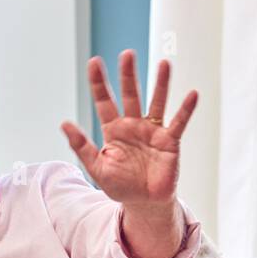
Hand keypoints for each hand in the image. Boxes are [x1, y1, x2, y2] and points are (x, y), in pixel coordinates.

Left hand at [60, 50, 197, 206]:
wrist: (144, 203)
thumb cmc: (120, 185)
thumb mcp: (96, 167)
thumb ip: (81, 146)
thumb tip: (64, 124)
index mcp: (113, 129)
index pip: (104, 101)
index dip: (99, 83)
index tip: (94, 62)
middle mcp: (134, 125)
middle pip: (131, 95)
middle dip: (128, 75)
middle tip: (127, 54)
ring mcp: (153, 131)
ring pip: (157, 102)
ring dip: (160, 84)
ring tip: (164, 64)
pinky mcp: (170, 141)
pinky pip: (178, 123)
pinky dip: (185, 109)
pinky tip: (192, 94)